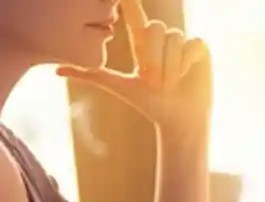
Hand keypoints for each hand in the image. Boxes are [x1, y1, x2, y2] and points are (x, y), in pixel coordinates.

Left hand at [56, 0, 211, 132]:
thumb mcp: (119, 86)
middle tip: (154, 79)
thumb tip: (56, 70)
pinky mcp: (200, 50)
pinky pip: (192, 43)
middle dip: (154, 56)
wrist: (178, 121)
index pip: (136, 15)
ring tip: (170, 83)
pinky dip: (186, 62)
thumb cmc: (151, 106)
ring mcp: (182, 44)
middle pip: (155, 28)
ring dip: (170, 64)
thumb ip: (92, 74)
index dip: (132, 3)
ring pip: (174, 37)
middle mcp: (162, 41)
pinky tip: (186, 75)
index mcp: (143, 44)